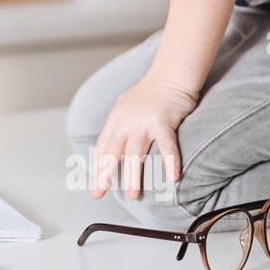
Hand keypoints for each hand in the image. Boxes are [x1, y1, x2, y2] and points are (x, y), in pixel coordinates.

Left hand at [91, 72, 198, 200]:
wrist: (171, 74)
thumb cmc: (151, 92)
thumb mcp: (126, 106)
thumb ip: (119, 125)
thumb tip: (111, 145)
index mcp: (116, 119)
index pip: (102, 147)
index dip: (98, 167)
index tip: (96, 184)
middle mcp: (126, 121)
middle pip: (112, 152)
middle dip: (105, 175)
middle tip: (100, 193)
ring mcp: (143, 121)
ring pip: (134, 154)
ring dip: (133, 176)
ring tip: (132, 195)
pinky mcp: (163, 121)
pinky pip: (167, 146)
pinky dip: (170, 162)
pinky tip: (173, 177)